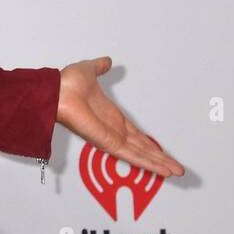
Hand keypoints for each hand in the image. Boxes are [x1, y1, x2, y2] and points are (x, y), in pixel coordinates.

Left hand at [56, 56, 183, 177]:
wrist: (57, 90)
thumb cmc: (66, 83)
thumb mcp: (88, 71)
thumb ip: (99, 67)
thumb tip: (106, 61)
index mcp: (110, 117)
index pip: (135, 135)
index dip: (149, 144)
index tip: (160, 151)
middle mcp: (112, 130)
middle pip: (142, 148)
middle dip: (160, 158)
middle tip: (176, 168)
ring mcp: (111, 138)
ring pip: (141, 155)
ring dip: (160, 164)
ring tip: (176, 172)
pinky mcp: (108, 143)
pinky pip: (133, 156)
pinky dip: (149, 164)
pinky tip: (162, 170)